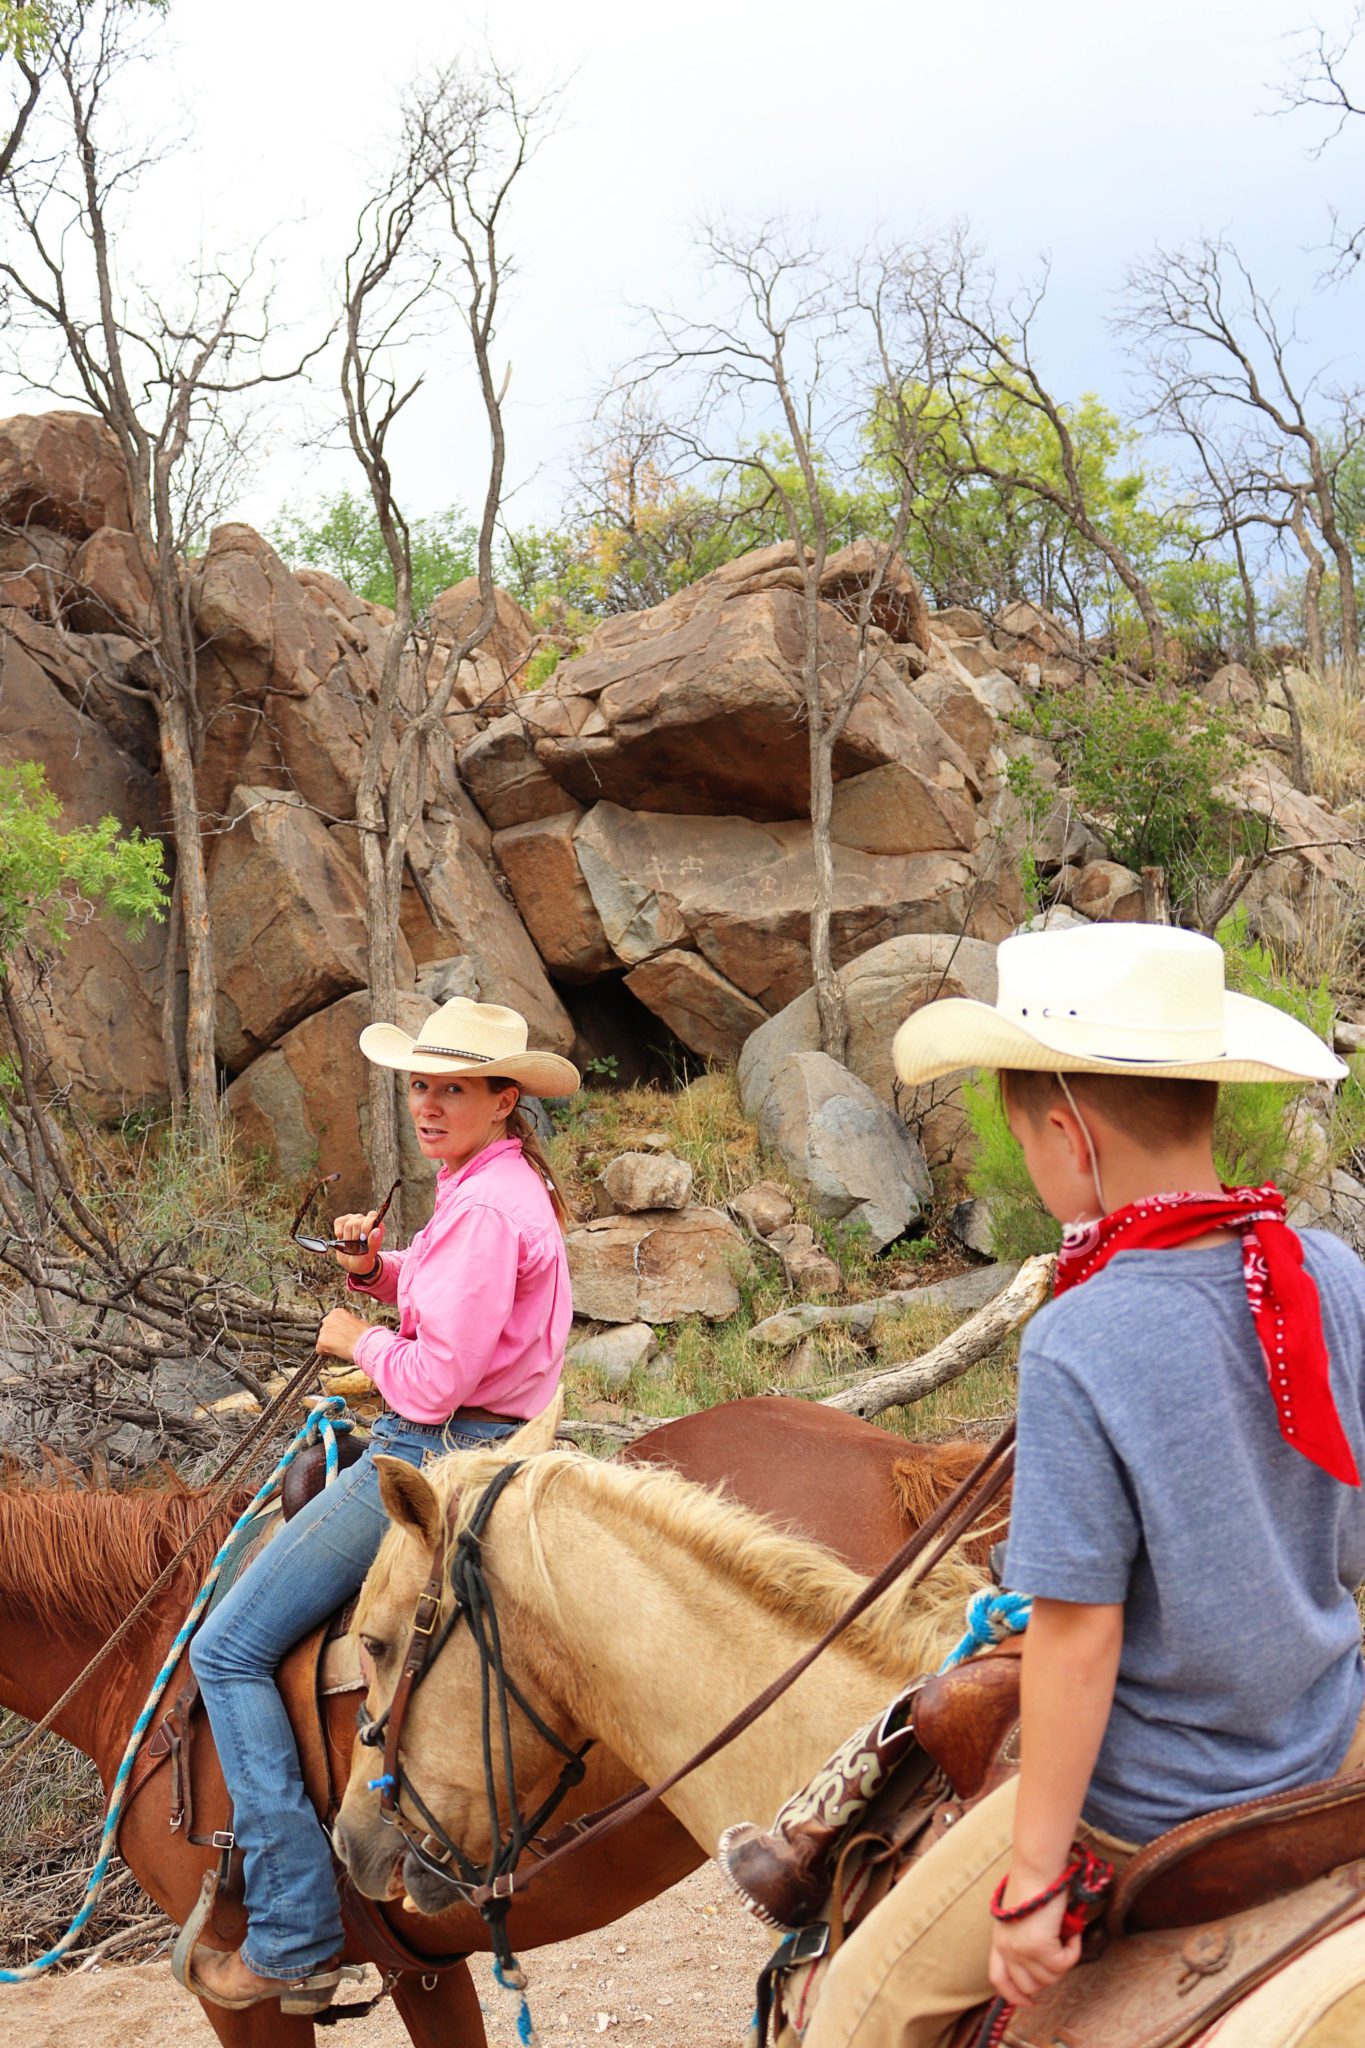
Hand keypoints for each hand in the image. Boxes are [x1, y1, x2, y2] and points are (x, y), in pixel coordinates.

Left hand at [317, 1307, 370, 1364]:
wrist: (365, 1343)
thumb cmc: (365, 1335)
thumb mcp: (360, 1322)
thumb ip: (351, 1322)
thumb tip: (353, 1324)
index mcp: (337, 1312)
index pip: (331, 1321)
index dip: (337, 1330)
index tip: (342, 1335)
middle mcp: (328, 1318)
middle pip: (325, 1330)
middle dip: (331, 1337)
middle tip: (341, 1342)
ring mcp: (323, 1330)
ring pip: (322, 1340)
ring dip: (329, 1345)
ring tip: (340, 1348)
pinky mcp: (321, 1341)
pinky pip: (319, 1349)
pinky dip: (326, 1353)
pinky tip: (336, 1352)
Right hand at [332, 1208, 384, 1275]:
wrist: (351, 1262)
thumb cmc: (363, 1259)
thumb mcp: (369, 1255)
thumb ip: (374, 1243)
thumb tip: (376, 1230)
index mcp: (376, 1226)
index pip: (372, 1215)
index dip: (366, 1226)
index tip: (363, 1238)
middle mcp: (365, 1220)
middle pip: (357, 1222)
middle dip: (355, 1237)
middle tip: (356, 1247)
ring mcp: (354, 1220)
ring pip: (348, 1224)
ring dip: (347, 1238)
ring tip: (350, 1245)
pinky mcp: (343, 1222)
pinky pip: (339, 1222)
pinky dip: (339, 1232)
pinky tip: (341, 1238)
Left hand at [989, 1887, 1078, 2007]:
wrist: (1037, 1867)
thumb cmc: (1033, 1883)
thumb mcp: (1019, 1915)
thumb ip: (1023, 1937)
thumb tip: (1045, 1958)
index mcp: (999, 1940)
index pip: (999, 1980)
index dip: (1014, 1996)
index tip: (1030, 2002)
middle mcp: (1007, 1948)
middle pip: (1030, 1986)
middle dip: (1049, 1976)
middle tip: (1060, 1955)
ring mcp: (1022, 1950)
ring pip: (1050, 1978)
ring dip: (1063, 1961)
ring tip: (1066, 1935)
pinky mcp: (1040, 1947)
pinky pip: (1065, 1963)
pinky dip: (1074, 1949)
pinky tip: (1072, 1931)